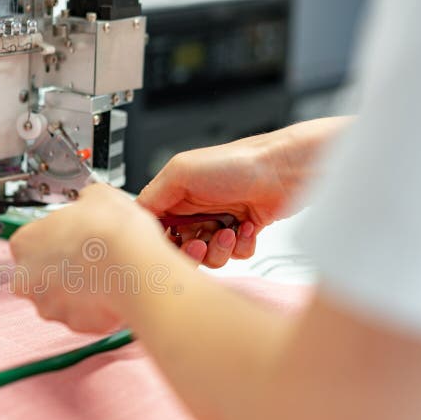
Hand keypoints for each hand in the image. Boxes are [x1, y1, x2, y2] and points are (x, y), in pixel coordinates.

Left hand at [9, 184, 165, 332]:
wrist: (133, 265)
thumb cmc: (110, 232)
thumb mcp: (96, 195)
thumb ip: (83, 202)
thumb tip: (90, 202)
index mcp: (23, 243)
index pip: (30, 241)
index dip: (54, 237)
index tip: (70, 236)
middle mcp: (27, 279)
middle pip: (39, 274)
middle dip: (61, 269)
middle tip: (88, 256)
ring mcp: (48, 305)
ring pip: (59, 298)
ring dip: (77, 290)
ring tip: (103, 273)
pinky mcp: (74, 324)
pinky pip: (82, 315)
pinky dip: (94, 307)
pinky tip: (110, 291)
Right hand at [138, 118, 349, 266]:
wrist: (286, 170)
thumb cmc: (239, 163)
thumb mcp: (182, 172)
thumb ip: (153, 194)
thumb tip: (134, 216)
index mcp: (176, 195)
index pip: (156, 229)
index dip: (162, 242)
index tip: (171, 244)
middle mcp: (196, 210)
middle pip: (181, 249)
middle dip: (192, 251)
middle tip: (201, 244)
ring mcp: (219, 222)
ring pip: (208, 257)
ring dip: (219, 249)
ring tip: (230, 232)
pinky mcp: (243, 233)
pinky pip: (234, 256)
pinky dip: (241, 246)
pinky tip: (246, 227)